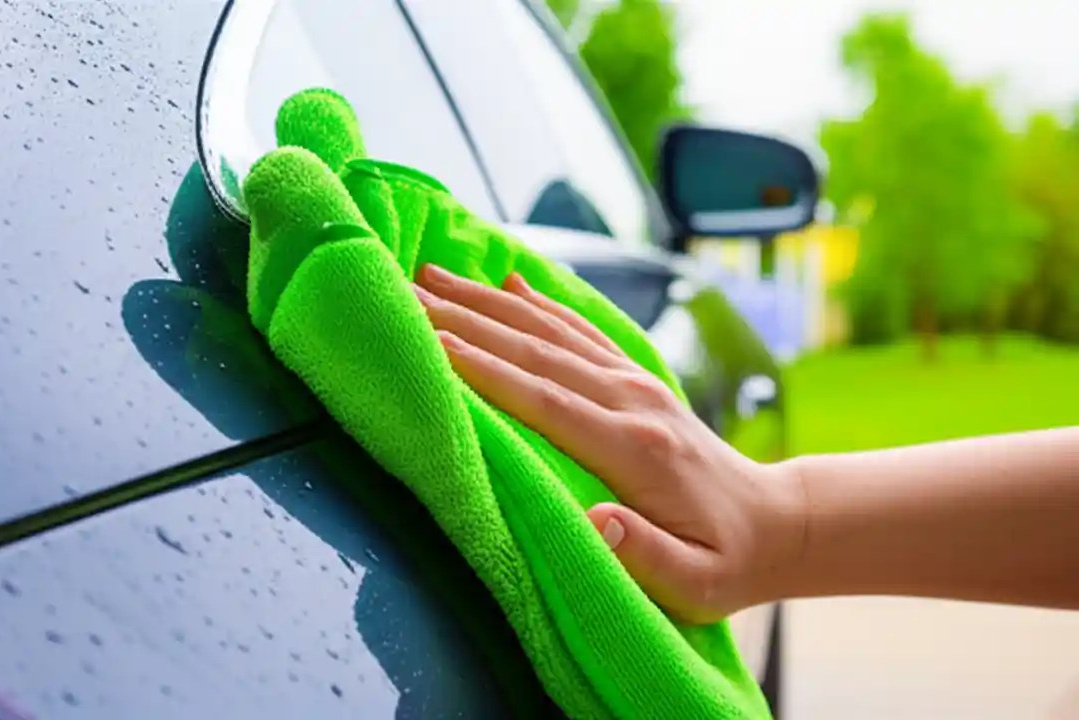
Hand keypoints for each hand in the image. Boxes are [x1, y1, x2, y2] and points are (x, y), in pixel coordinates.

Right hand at [413, 263, 805, 622]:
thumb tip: (596, 521)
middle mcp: (632, 400)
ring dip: (486, 301)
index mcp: (637, 448)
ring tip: (432, 275)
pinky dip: (539, 301)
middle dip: (465, 320)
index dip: (486, 369)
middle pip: (535, 352)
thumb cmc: (724, 561)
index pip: (546, 400)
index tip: (430, 341)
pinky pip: (579, 329)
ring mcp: (635, 383)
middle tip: (405, 292)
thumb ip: (646, 554)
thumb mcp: (695, 581)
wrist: (774, 523)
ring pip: (549, 331)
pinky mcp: (635, 379)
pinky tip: (508, 280)